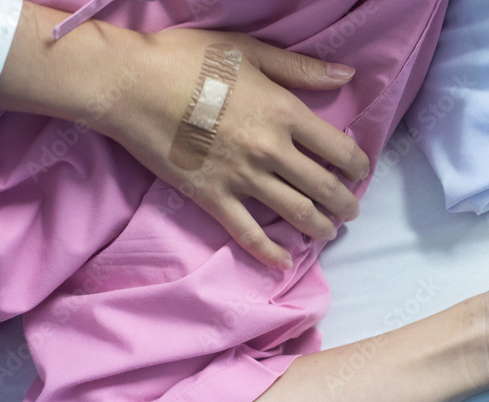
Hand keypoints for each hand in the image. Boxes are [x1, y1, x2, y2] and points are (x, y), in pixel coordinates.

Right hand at [97, 28, 369, 269]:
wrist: (129, 85)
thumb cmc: (187, 60)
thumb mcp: (249, 51)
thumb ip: (301, 68)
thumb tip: (347, 75)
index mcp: (284, 113)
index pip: (339, 150)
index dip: (357, 166)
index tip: (359, 172)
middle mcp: (270, 150)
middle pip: (324, 188)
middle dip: (345, 204)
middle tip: (350, 211)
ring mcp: (242, 178)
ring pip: (296, 213)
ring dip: (319, 227)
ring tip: (328, 231)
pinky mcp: (213, 197)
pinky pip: (248, 233)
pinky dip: (270, 252)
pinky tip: (284, 262)